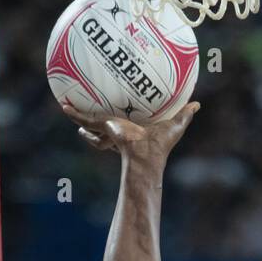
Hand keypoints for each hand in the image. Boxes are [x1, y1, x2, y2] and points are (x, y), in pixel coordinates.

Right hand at [61, 101, 199, 167]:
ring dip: (79, 116)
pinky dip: (75, 113)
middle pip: (103, 127)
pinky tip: (64, 104)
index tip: (116, 119)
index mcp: (132, 132)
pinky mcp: (103, 128)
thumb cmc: (160, 145)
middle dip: (96, 123)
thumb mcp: (174, 125)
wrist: (146, 156)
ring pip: (90, 123)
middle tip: (90, 113)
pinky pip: (85, 119)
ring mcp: (108, 131)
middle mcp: (118, 132)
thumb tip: (197, 104)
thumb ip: (184, 115)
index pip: (123, 128)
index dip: (119, 124)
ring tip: (68, 107)